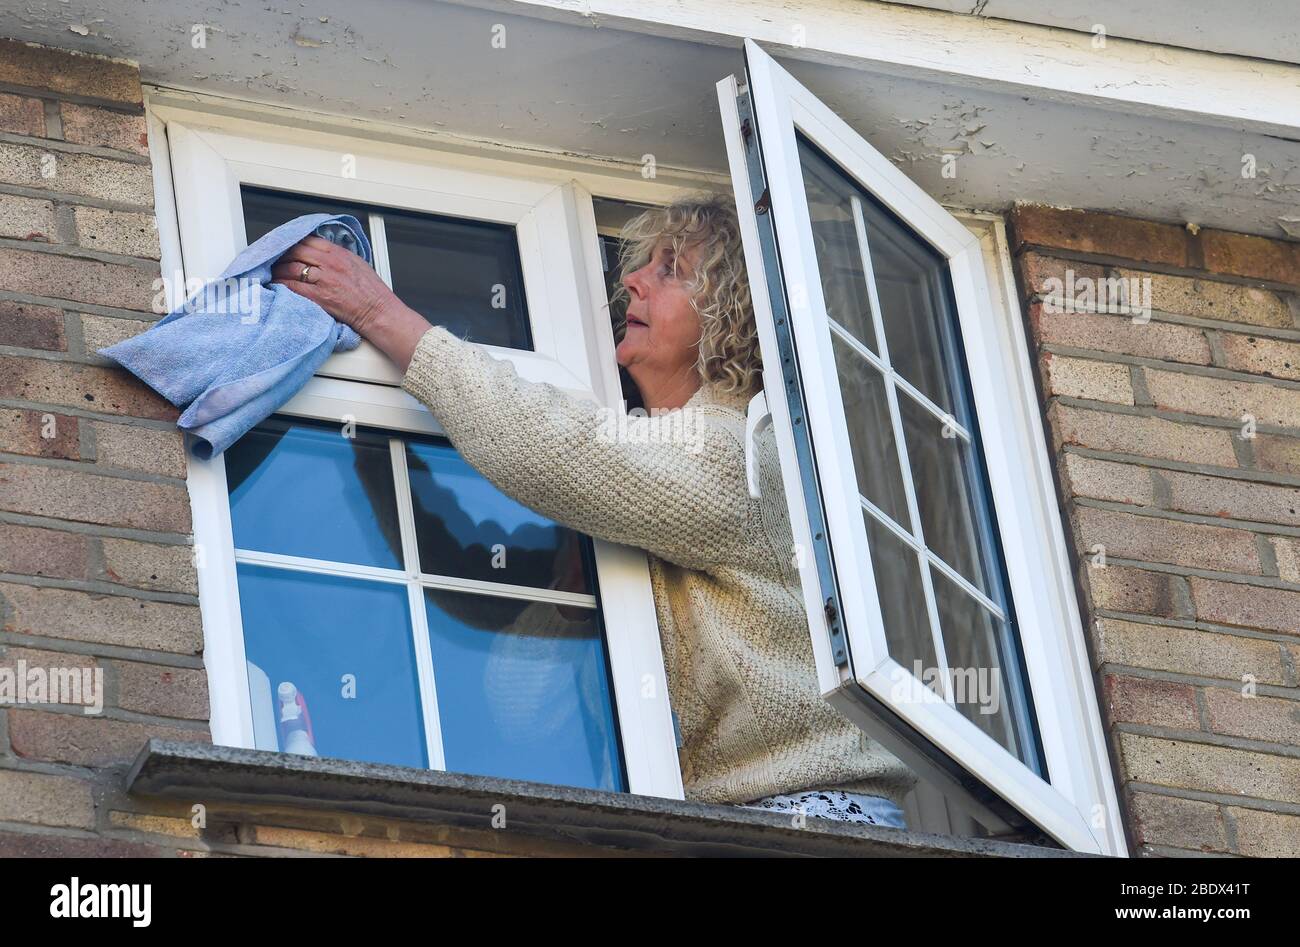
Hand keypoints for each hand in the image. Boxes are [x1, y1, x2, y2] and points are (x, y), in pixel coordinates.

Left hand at [270, 235, 395, 337]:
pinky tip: (277, 286)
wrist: (379, 312)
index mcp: (339, 253)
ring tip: (273, 273)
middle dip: (282, 255)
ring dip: (279, 270)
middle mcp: (330, 264)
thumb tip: (321, 252)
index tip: (287, 247)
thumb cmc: (372, 292)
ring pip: (291, 268)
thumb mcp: (358, 263)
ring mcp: (324, 280)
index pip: (308, 240)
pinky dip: (282, 285)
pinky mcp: (320, 297)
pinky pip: (294, 287)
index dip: (293, 242)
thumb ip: (338, 255)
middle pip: (296, 252)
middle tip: (274, 259)